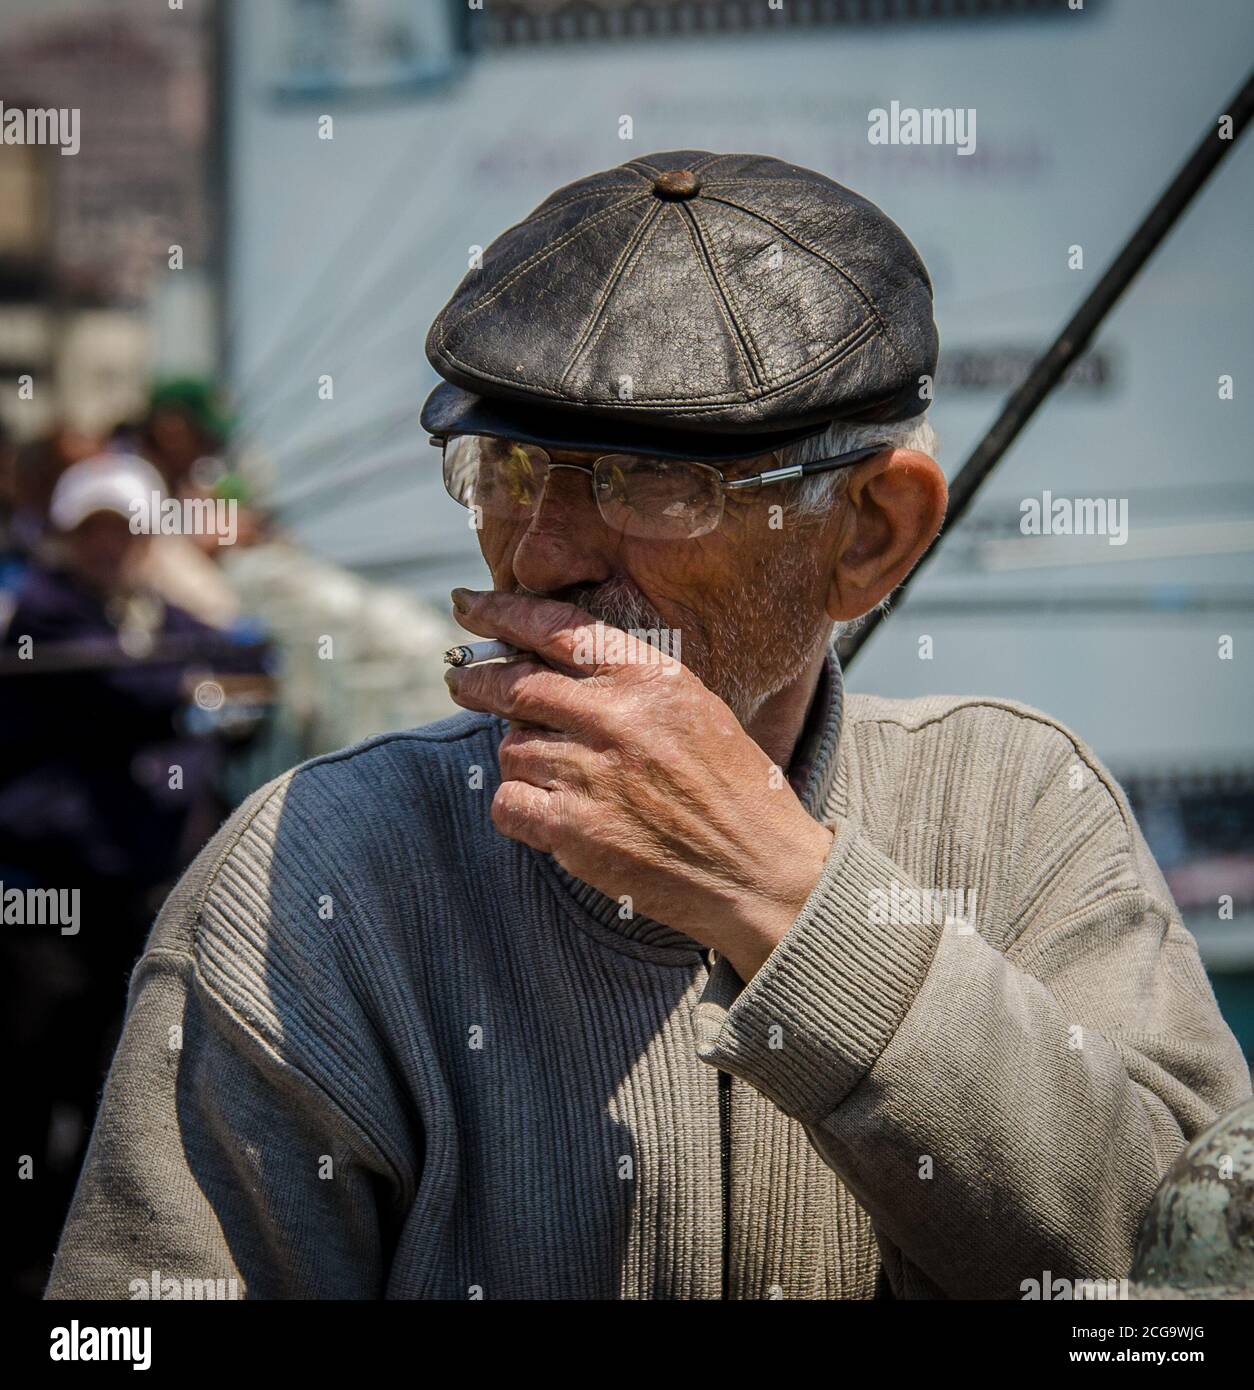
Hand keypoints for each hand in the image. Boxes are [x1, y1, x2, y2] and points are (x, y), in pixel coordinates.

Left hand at [443, 589, 834, 980]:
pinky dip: (517, 805)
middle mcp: (615, 717)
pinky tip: (546, 812)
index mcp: (648, 677)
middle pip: (513, 684)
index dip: (501, 612)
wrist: (760, 869)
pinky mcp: (574, 830)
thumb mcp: (693, 707)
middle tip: (459, 680)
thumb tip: (549, 669)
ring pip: (511, 747)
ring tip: (557, 773)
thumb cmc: (734, 789)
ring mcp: (591, 774)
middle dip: (476, 681)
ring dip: (521, 757)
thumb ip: (626, 683)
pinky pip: (508, 801)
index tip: (468, 605)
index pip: (556, 628)